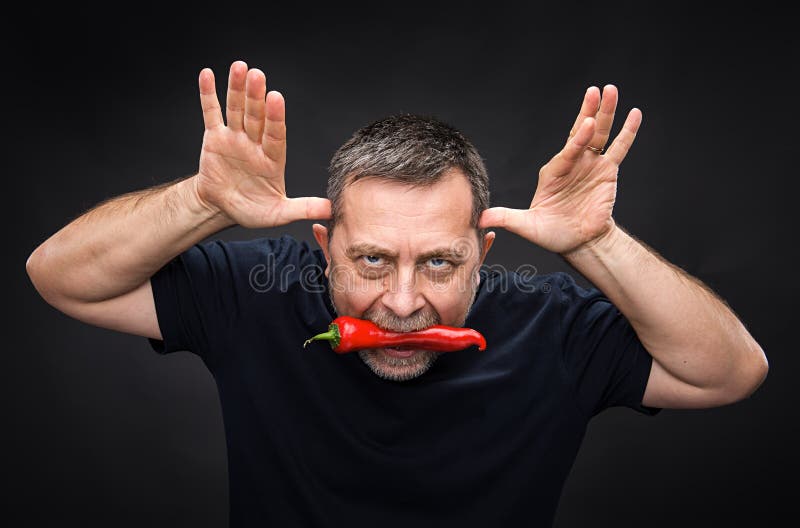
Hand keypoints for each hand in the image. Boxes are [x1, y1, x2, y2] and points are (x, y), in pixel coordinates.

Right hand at [193, 61, 330, 227]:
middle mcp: (255, 143)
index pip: (276, 134)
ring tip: (239, 67)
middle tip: (257, 75)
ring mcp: (235, 138)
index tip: (276, 98)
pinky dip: (209, 95)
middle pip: (256, 116)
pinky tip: (208, 74)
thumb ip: (302, 209)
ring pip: (236, 109)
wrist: (221, 208)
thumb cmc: (251, 210)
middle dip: (256, 96)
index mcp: (272, 158)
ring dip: (237, 89)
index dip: (276, 117)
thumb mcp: (278, 214)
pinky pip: (212, 113)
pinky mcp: (215, 137)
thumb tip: (330, 210)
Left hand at [479, 85, 640, 254]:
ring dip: (606, 113)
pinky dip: (627, 132)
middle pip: (581, 133)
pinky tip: (635, 114)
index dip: (577, 140)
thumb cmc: (552, 234)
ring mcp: (591, 164)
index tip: (586, 124)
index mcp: (553, 172)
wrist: (579, 243)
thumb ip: (508, 218)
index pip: (567, 152)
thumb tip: (481, 218)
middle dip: (588, 111)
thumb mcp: (527, 227)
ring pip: (600, 134)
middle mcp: (572, 163)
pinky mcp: (608, 171)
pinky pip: (619, 148)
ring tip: (611, 90)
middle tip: (596, 90)